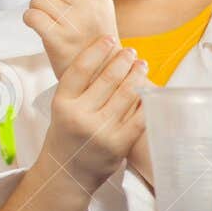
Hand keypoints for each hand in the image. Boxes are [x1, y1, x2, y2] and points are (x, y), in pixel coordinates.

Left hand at [23, 0, 119, 78]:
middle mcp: (89, 5)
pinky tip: (40, 28)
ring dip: (37, 9)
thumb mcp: (97, 7)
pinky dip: (30, 20)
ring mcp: (75, 22)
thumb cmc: (92, 38)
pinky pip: (31, 16)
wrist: (100, 73)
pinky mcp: (59, 39)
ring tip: (48, 22)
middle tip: (51, 12)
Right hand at [38, 36, 148, 195]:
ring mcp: (100, 131)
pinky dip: (146, 101)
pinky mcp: (118, 144)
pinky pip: (139, 117)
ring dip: (137, 75)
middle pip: (107, 79)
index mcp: (62, 103)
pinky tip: (149, 91)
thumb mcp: (62, 108)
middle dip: (123, 60)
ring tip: (142, 65)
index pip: (80, 69)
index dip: (96, 50)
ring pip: (127, 94)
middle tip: (131, 51)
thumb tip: (106, 57)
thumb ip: (80, 87)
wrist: (67, 172)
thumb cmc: (67, 134)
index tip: (109, 38)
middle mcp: (79, 116)